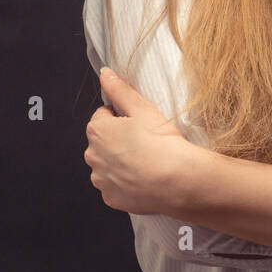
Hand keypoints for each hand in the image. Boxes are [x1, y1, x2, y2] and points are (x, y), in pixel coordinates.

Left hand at [84, 68, 193, 214]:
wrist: (178, 181)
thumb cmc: (162, 144)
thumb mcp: (143, 109)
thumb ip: (120, 90)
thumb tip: (105, 74)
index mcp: (97, 131)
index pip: (103, 116)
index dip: (123, 117)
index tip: (139, 124)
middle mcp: (92, 156)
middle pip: (103, 142)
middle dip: (119, 141)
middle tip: (145, 142)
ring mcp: (101, 180)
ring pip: (108, 165)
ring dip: (120, 162)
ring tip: (146, 161)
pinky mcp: (111, 198)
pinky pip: (115, 187)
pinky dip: (126, 183)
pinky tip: (143, 178)